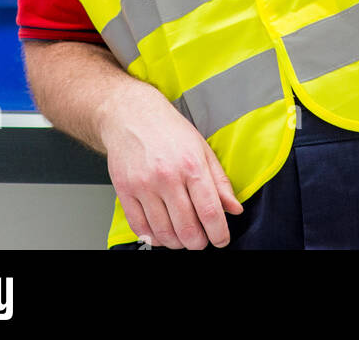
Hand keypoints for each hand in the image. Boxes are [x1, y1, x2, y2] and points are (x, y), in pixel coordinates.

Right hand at [102, 84, 243, 248]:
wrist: (132, 115)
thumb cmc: (169, 130)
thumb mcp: (202, 148)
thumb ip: (219, 181)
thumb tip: (234, 209)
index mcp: (191, 165)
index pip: (210, 212)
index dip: (219, 233)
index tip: (221, 239)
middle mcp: (167, 177)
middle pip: (187, 229)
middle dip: (198, 243)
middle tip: (201, 240)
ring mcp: (144, 185)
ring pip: (163, 233)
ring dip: (177, 243)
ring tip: (182, 237)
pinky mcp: (124, 190)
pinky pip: (139, 227)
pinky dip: (152, 238)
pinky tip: (160, 233)